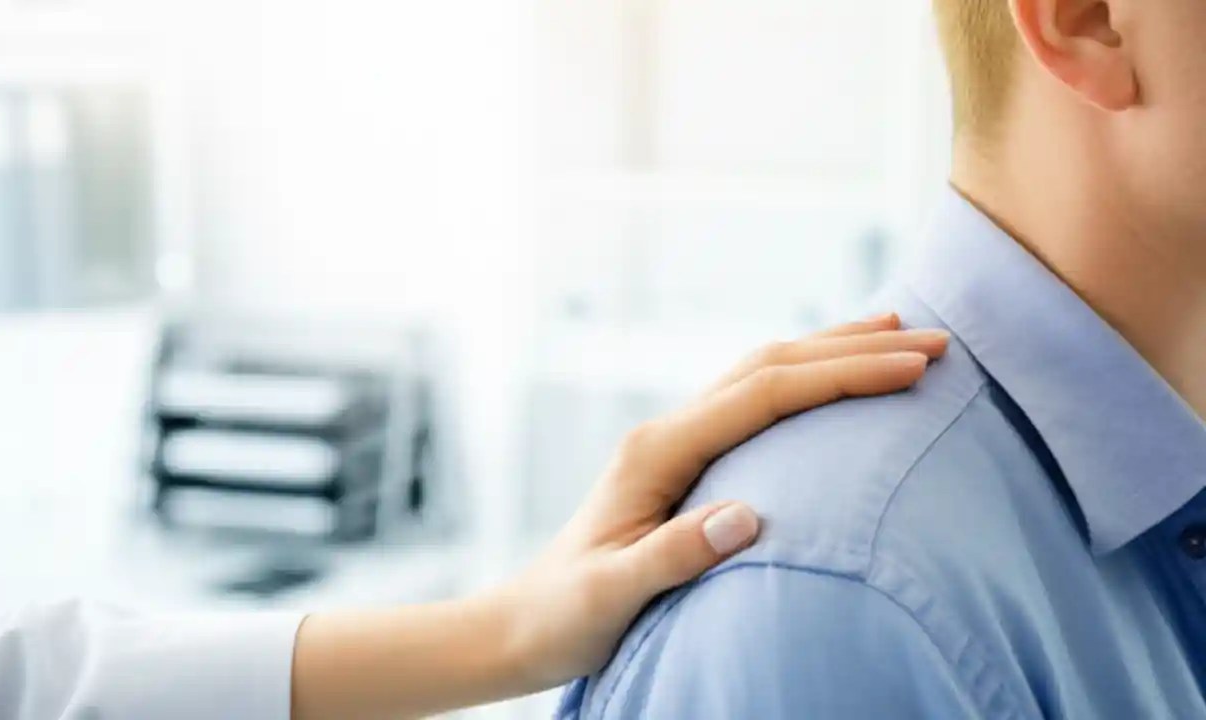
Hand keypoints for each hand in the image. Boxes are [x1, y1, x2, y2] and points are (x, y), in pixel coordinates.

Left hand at [291, 313, 948, 719]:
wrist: (524, 623)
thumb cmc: (567, 615)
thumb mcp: (614, 594)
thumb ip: (676, 554)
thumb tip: (751, 516)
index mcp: (659, 451)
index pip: (766, 395)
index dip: (842, 375)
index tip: (914, 367)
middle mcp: (668, 432)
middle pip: (771, 366)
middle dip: (853, 348)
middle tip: (935, 340)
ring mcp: (674, 441)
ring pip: (762, 373)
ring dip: (830, 350)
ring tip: (896, 334)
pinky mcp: (683, 461)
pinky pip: (754, 402)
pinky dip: (802, 379)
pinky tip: (828, 382)